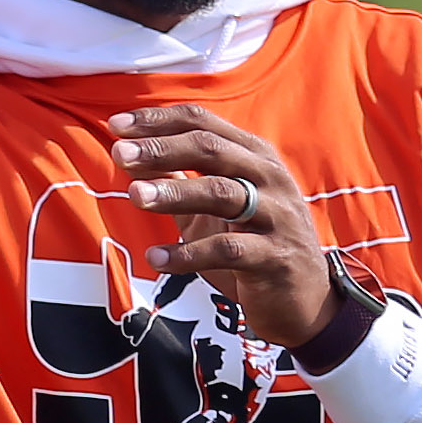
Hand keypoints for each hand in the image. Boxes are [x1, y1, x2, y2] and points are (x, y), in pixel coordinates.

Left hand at [110, 105, 337, 350]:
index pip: (203, 123)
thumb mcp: (212, 210)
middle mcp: (270, 177)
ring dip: (175, 193)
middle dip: (161, 149)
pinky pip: (228, 250)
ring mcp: (277, 216)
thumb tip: (129, 154)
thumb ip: (177, 181)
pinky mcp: (276, 257)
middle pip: (211, 150)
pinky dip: (189, 254)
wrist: (304, 301)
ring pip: (222, 193)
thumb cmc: (253, 246)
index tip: (117, 126)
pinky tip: (156, 258)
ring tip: (134, 196)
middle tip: (119, 153)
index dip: (159, 121)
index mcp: (254, 156)